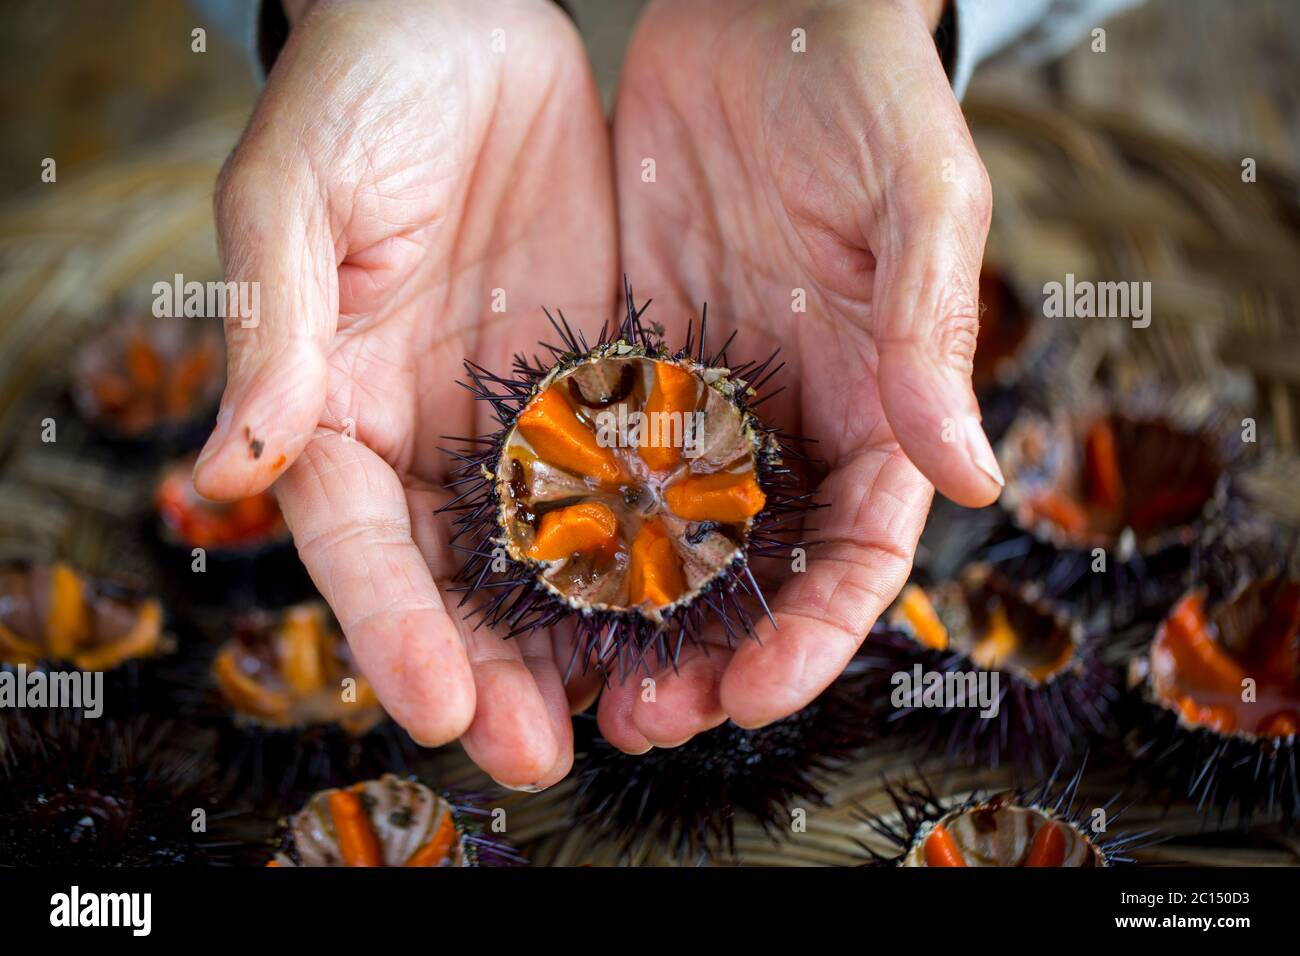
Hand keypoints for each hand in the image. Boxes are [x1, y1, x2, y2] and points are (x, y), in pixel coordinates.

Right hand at [194, 0, 615, 788]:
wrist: (459, 20)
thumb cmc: (354, 92)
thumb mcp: (295, 195)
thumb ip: (276, 325)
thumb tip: (233, 459)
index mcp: (339, 404)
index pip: (357, 541)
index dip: (391, 627)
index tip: (438, 706)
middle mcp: (432, 430)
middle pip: (458, 576)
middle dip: (497, 667)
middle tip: (540, 750)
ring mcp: (522, 411)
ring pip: (554, 546)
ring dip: (588, 632)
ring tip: (638, 707)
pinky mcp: (601, 374)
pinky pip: (633, 471)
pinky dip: (657, 538)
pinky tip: (696, 597)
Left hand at [599, 0, 1000, 750]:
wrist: (764, 6)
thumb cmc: (865, 88)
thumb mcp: (915, 196)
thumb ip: (928, 333)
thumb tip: (970, 477)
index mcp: (879, 398)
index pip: (859, 548)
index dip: (815, 632)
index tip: (752, 695)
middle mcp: (791, 416)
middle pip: (757, 571)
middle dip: (708, 654)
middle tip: (644, 720)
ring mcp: (707, 394)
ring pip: (669, 535)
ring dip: (628, 615)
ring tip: (575, 684)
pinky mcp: (632, 355)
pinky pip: (597, 454)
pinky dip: (571, 522)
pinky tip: (525, 572)